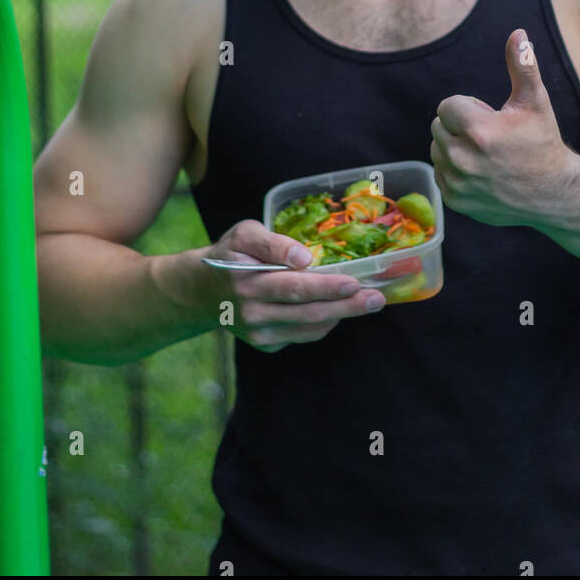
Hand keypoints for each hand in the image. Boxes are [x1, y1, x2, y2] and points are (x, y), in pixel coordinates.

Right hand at [202, 218, 385, 351]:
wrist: (204, 291)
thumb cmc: (232, 255)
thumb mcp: (245, 234)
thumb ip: (273, 243)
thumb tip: (305, 258)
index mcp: (247, 282)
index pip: (293, 286)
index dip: (326, 286)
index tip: (354, 281)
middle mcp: (252, 313)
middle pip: (307, 311)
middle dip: (346, 305)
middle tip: (376, 298)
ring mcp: (258, 334)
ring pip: (308, 328)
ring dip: (341, 316)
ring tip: (368, 302)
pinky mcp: (265, 345)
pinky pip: (303, 335)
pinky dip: (324, 323)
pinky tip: (337, 309)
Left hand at [430, 28, 579, 227]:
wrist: (553, 194)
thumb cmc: (543, 142)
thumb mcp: (535, 102)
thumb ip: (522, 65)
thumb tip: (518, 33)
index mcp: (478, 131)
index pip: (448, 106)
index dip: (469, 108)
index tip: (490, 118)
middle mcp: (463, 159)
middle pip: (439, 126)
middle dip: (460, 126)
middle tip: (490, 137)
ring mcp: (457, 183)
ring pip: (437, 149)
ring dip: (454, 147)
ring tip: (485, 155)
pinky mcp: (455, 201)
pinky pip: (439, 173)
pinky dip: (453, 170)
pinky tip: (480, 172)